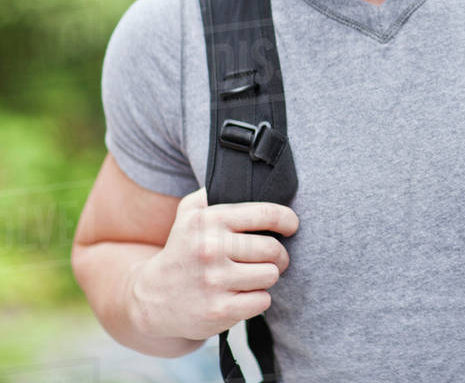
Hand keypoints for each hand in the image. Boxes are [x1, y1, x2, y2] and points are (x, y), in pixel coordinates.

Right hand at [130, 188, 298, 340]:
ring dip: (266, 277)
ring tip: (251, 276)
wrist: (150, 299)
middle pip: (273, 249)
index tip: (290, 226)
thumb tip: (244, 177)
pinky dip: (257, 299)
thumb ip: (212, 193)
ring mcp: (214, 281)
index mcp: (208, 221)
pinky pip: (262, 301)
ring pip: (271, 275)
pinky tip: (241, 296)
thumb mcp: (187, 214)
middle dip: (278, 255)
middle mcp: (210, 249)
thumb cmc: (181, 251)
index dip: (287, 220)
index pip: (266, 214)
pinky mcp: (218, 311)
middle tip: (271, 259)